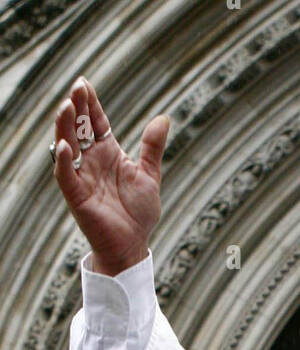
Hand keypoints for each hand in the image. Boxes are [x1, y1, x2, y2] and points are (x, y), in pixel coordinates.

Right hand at [52, 75, 169, 274]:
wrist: (133, 245)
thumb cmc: (138, 213)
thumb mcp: (149, 175)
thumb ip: (152, 147)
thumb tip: (163, 118)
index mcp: (107, 152)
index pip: (95, 121)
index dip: (89, 103)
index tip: (84, 83)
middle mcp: (91, 161)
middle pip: (79, 128)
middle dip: (76, 108)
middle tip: (77, 88)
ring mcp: (82, 177)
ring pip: (67, 146)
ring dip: (65, 127)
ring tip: (66, 107)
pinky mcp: (76, 196)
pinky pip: (66, 176)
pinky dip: (64, 161)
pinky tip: (65, 146)